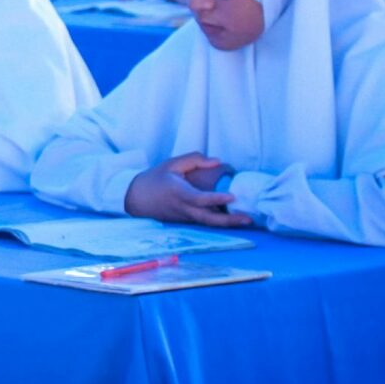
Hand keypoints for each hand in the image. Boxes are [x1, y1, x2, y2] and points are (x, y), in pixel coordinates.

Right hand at [125, 154, 252, 226]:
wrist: (135, 199)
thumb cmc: (155, 178)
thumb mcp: (171, 164)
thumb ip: (194, 160)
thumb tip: (218, 161)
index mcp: (178, 192)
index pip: (199, 198)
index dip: (216, 199)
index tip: (232, 196)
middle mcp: (183, 208)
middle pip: (208, 218)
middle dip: (229, 220)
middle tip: (248, 219)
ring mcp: (185, 217)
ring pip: (209, 223)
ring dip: (228, 224)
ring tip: (246, 220)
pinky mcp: (185, 221)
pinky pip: (204, 222)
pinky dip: (219, 222)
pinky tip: (232, 219)